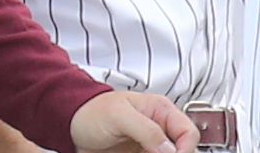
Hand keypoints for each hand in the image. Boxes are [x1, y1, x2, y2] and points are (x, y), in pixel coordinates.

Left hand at [70, 90, 196, 152]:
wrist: (71, 124)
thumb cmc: (91, 111)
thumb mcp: (119, 115)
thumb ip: (146, 129)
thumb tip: (170, 148)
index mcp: (160, 110)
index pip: (188, 133)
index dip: (184, 148)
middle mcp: (160, 128)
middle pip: (182, 149)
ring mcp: (151, 145)